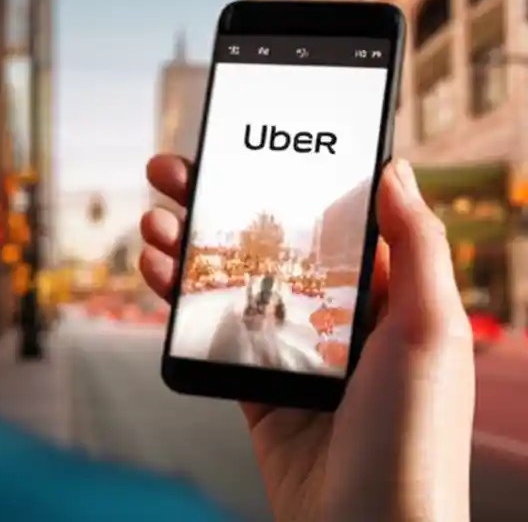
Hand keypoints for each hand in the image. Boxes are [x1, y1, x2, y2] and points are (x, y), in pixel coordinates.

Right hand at [140, 155, 473, 521]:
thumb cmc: (416, 442)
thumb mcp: (432, 333)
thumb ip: (417, 247)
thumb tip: (396, 168)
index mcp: (391, 296)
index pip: (332, 218)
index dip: (288, 176)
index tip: (248, 141)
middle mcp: (340, 317)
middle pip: (269, 242)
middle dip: (219, 202)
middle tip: (174, 169)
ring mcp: (294, 350)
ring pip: (231, 280)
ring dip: (187, 244)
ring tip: (151, 218)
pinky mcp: (255, 384)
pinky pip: (209, 329)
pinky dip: (179, 298)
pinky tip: (155, 271)